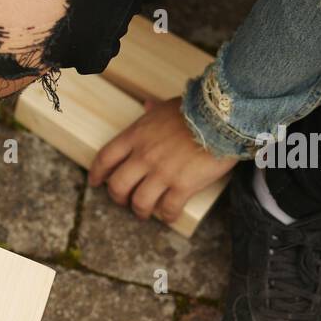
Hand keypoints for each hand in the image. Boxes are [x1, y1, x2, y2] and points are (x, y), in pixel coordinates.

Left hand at [89, 97, 237, 225]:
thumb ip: (154, 110)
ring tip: (145, 213)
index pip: (106, 158)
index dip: (97, 173)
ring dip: (140, 211)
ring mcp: (162, 172)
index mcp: (136, 135)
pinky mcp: (183, 185)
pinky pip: (168, 209)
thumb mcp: (168, 105)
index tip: (96, 182)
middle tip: (124, 201)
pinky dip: (167, 216)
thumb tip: (147, 104)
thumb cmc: (198, 109)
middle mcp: (144, 156)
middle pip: (118, 185)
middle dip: (118, 197)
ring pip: (139, 202)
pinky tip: (170, 216)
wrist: (224, 118)